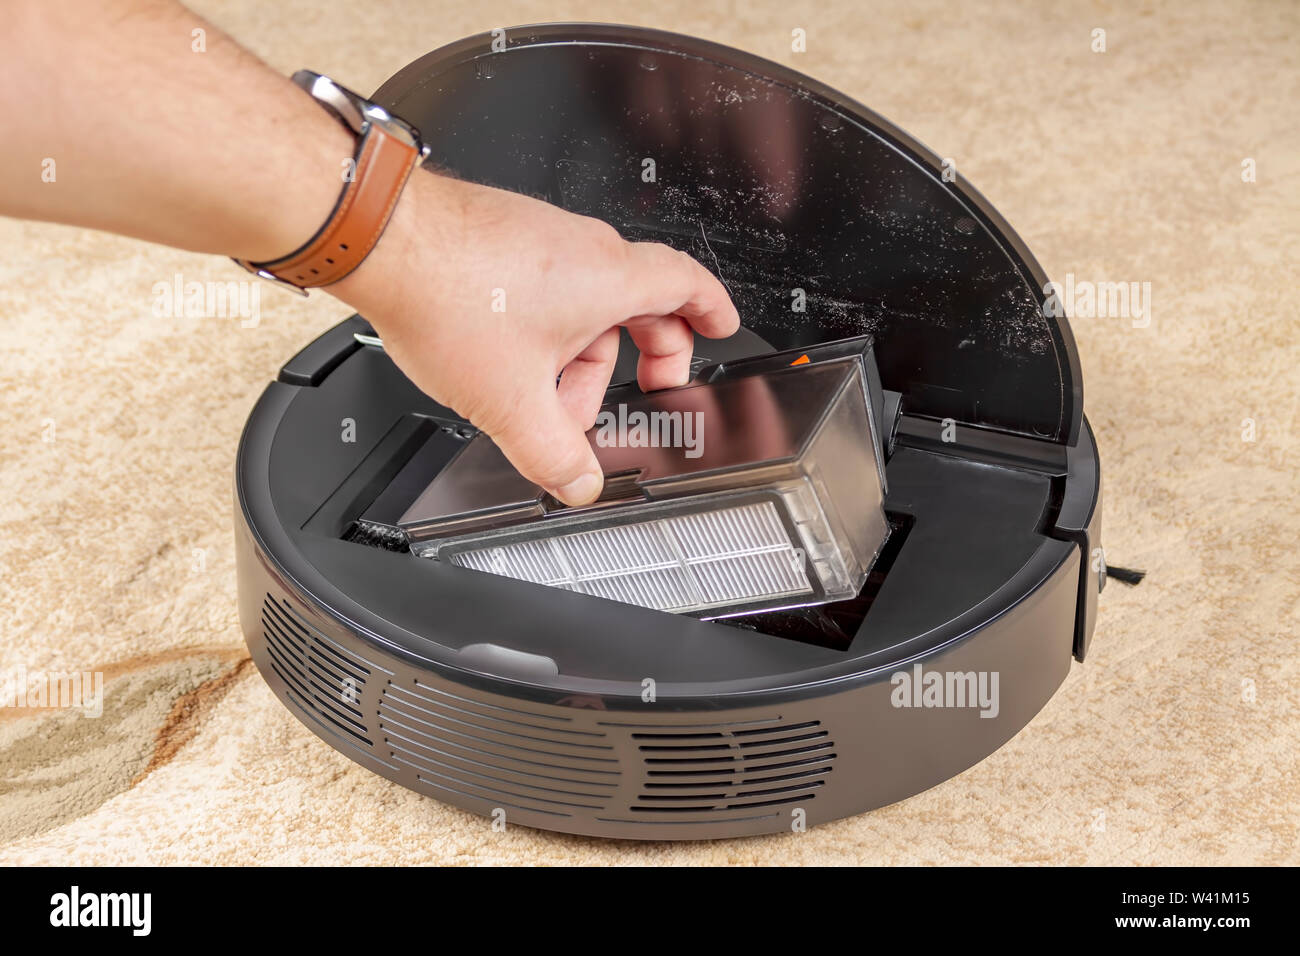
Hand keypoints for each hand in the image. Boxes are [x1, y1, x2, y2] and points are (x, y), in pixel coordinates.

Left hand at [332, 170, 739, 505]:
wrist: (383, 238)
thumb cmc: (450, 292)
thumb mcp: (512, 401)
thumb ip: (552, 453)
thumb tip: (576, 481)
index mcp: (609, 279)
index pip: (687, 284)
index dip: (711, 310)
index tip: (720, 327)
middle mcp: (582, 247)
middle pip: (638, 301)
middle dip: (642, 354)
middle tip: (641, 388)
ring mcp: (541, 237)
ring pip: (584, 298)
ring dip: (581, 350)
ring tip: (550, 396)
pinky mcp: (503, 238)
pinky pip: (545, 285)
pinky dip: (545, 326)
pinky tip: (509, 361)